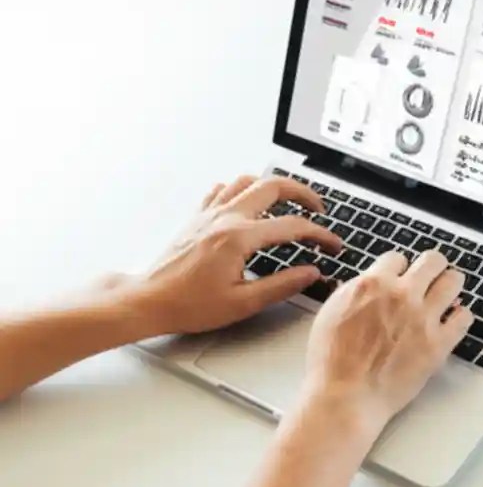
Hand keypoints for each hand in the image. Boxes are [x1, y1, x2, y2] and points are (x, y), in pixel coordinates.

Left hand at [129, 176, 342, 335]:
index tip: (332, 245)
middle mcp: (224, 219)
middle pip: (272, 186)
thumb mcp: (243, 303)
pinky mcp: (197, 218)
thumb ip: (283, 285)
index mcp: (239, 238)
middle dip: (303, 193)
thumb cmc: (188, 304)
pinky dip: (241, 190)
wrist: (147, 301)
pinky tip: (248, 203)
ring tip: (289, 200)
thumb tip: (310, 273)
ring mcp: (208, 215)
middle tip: (318, 209)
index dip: (320, 235)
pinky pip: (222, 190)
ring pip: (246, 181)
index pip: (293, 226)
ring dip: (272, 186)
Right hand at [301, 250, 473, 438]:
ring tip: (446, 295)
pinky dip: (460, 317)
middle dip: (431, 268)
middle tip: (430, 278)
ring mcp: (424, 318)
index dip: (398, 269)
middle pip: (432, 260)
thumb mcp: (331, 313)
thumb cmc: (332, 362)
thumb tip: (369, 284)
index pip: (397, 258)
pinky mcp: (439, 343)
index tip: (400, 278)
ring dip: (450, 286)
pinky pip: (464, 317)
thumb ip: (355, 293)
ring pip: (454, 281)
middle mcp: (402, 295)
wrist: (346, 396)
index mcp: (373, 284)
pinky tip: (452, 322)